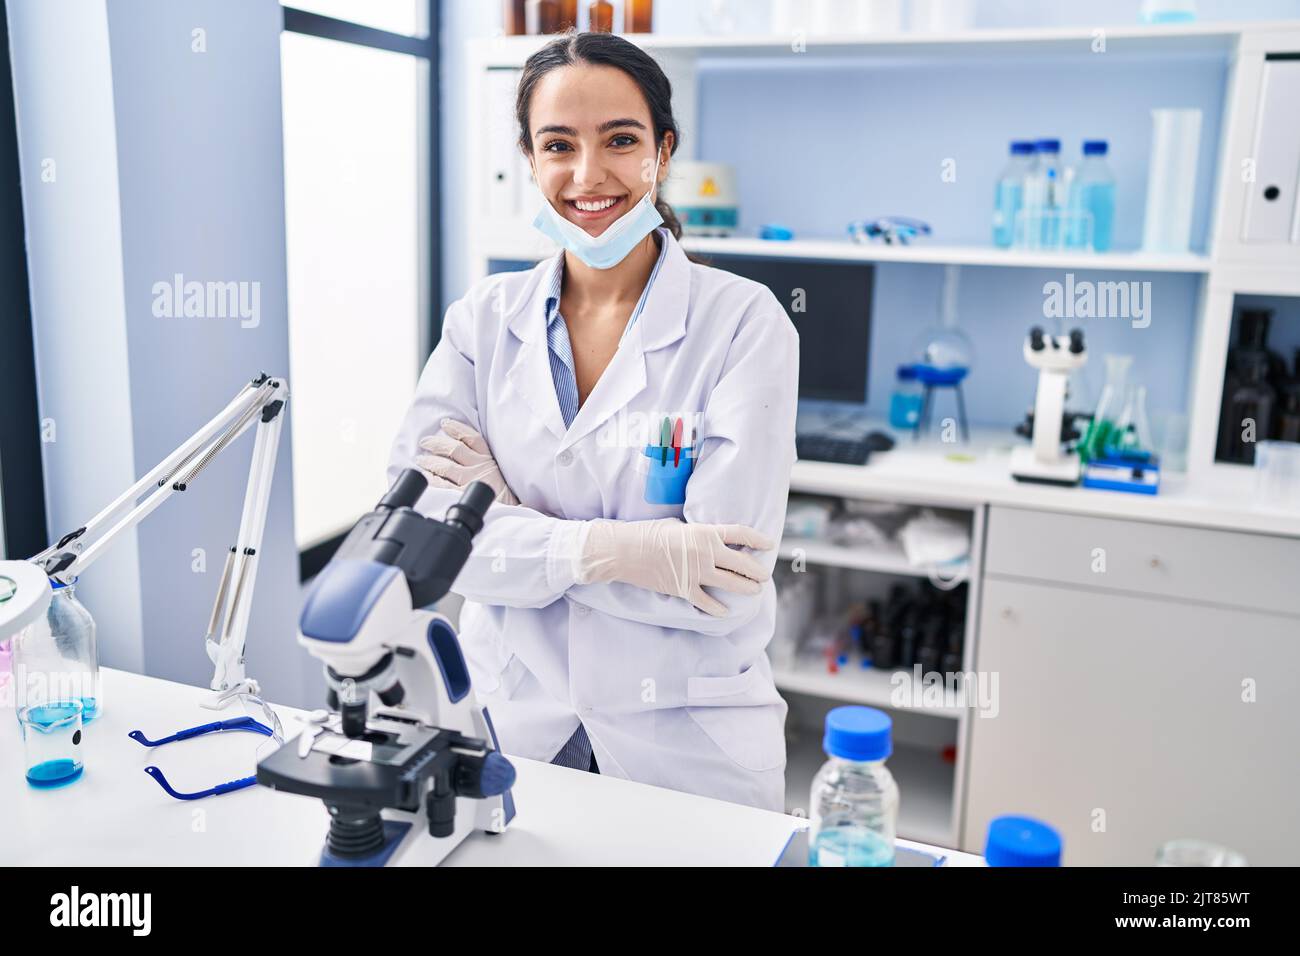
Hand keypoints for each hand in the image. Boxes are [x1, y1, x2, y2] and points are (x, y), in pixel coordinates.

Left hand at [415, 419, 519, 505]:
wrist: (513, 513)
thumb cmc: (506, 495)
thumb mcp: (501, 472)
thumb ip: (486, 462)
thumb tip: (465, 450)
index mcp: (490, 460)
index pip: (472, 438)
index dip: (457, 428)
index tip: (445, 423)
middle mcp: (480, 467)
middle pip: (455, 449)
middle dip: (437, 443)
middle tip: (425, 441)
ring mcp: (471, 481)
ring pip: (446, 465)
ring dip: (430, 461)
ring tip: (420, 459)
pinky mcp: (464, 495)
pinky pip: (442, 484)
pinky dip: (431, 478)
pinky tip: (425, 475)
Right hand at [577, 518, 773, 615]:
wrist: (625, 551)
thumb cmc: (647, 533)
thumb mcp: (678, 526)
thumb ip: (697, 534)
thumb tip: (709, 541)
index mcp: (705, 532)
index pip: (740, 534)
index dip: (758, 539)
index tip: (768, 544)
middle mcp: (705, 552)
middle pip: (742, 563)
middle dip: (757, 571)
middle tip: (764, 575)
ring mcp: (696, 573)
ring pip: (731, 584)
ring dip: (746, 588)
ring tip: (754, 590)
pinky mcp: (684, 589)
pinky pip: (707, 602)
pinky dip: (718, 608)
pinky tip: (725, 611)